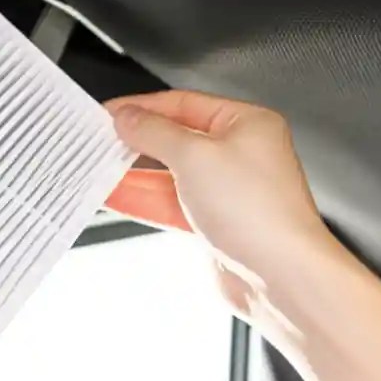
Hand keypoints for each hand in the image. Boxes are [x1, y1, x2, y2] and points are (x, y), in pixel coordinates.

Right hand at [105, 91, 337, 316]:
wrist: (281, 277)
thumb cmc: (260, 214)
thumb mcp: (195, 156)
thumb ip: (154, 132)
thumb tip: (129, 118)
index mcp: (247, 124)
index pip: (183, 103)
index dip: (142, 107)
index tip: (109, 113)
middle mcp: (240, 154)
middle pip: (175, 138)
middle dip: (136, 142)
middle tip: (100, 141)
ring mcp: (227, 191)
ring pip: (170, 175)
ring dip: (134, 174)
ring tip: (98, 169)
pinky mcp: (216, 224)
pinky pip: (172, 204)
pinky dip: (144, 199)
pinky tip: (116, 196)